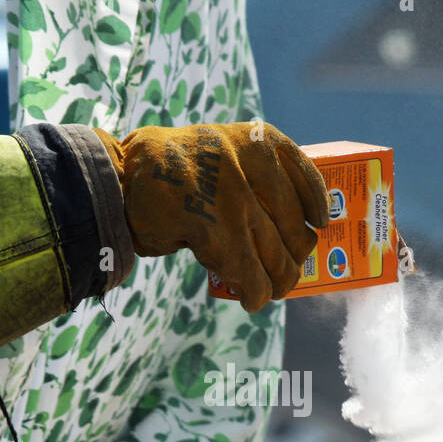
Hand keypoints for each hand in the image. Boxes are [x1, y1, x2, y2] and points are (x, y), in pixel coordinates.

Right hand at [95, 122, 330, 311]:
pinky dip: (254, 293)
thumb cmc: (170, 170)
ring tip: (270, 292)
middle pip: (293, 227)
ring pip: (275, 255)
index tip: (321, 223)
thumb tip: (288, 226)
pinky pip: (247, 272)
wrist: (121, 177)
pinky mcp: (214, 229)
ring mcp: (233, 198)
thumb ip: (252, 175)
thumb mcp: (220, 152)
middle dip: (294, 258)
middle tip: (287, 274)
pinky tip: (251, 300)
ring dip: (277, 283)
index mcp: (256, 140)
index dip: (317, 204)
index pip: (305, 174)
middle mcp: (250, 165)